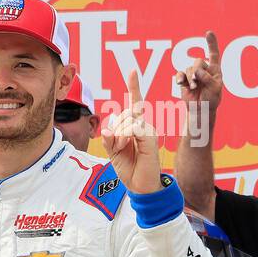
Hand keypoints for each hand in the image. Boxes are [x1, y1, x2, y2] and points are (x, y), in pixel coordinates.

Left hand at [102, 70, 161, 194]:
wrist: (141, 185)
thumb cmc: (129, 168)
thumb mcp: (113, 152)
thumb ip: (109, 139)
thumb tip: (106, 129)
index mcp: (136, 126)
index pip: (134, 103)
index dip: (133, 86)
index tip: (133, 71)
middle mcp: (144, 125)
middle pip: (123, 114)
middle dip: (114, 130)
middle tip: (118, 146)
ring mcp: (149, 130)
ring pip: (126, 121)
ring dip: (119, 136)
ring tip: (124, 148)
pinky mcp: (150, 137)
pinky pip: (133, 128)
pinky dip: (125, 136)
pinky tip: (127, 145)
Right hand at [174, 31, 221, 143]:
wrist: (200, 110)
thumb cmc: (211, 100)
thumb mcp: (215, 89)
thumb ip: (207, 78)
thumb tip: (197, 71)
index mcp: (215, 69)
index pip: (213, 53)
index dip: (211, 43)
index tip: (208, 33)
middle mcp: (203, 70)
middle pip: (197, 61)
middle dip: (196, 71)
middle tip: (197, 82)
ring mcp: (193, 75)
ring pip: (188, 68)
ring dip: (190, 79)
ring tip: (193, 87)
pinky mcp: (184, 80)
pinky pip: (180, 74)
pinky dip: (180, 78)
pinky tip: (181, 83)